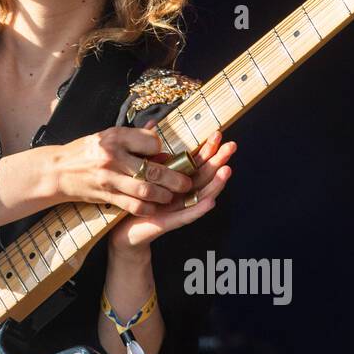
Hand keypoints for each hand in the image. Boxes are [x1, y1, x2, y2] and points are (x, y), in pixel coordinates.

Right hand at [53, 124, 197, 216]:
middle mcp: (113, 156)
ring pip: (145, 189)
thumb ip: (132, 137)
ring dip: (163, 195)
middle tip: (186, 182)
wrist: (58, 171)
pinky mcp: (106, 195)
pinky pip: (132, 204)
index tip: (163, 153)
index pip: (151, 142)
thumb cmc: (85, 151)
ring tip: (172, 196)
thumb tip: (157, 138)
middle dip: (174, 178)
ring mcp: (109, 178)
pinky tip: (155, 207)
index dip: (161, 149)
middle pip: (152, 169)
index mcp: (115, 137)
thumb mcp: (106, 135)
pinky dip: (147, 207)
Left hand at [108, 125, 234, 252]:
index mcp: (177, 180)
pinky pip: (188, 215)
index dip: (208, 149)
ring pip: (202, 195)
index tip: (217, 134)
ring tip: (227, 170)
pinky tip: (211, 201)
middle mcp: (182, 193)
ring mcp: (179, 208)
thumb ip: (151, 151)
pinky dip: (200, 208)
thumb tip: (152, 124)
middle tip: (231, 145)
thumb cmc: (133, 197)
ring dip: (216, 183)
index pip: (197, 162)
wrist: (122, 228)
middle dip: (219, 161)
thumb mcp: (142, 171)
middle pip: (205, 175)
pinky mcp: (171, 222)